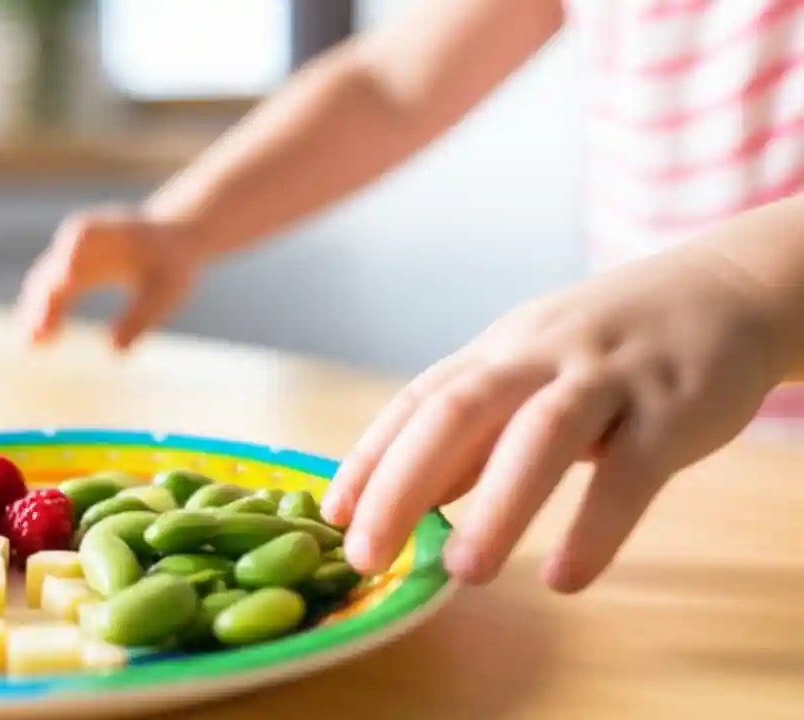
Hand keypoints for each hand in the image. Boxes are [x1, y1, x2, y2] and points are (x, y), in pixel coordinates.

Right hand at [16, 209, 201, 349]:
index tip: (49, 314)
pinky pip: (49, 291)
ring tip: (31, 347)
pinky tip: (38, 342)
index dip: (58, 284)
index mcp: (102, 237)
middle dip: (40, 308)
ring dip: (34, 313)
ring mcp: (70, 253)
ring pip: (43, 284)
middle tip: (32, 344)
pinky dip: (42, 313)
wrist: (172, 239)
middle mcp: (78, 241)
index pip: (71, 258)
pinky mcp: (69, 267)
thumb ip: (141, 317)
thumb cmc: (172, 264)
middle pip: (51, 275)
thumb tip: (116, 350)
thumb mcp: (165, 291)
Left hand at [322, 247, 780, 591]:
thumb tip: (407, 500)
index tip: (330, 514)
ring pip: (541, 434)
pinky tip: (565, 577)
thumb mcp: (532, 372)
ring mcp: (607, 377)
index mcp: (498, 350)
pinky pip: (631, 470)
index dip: (369, 456)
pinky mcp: (671, 409)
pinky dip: (595, 525)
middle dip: (401, 483)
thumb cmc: (610, 346)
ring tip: (463, 573)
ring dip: (497, 506)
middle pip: (457, 410)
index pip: (418, 400)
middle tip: (367, 555)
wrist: (727, 289)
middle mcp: (541, 355)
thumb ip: (476, 435)